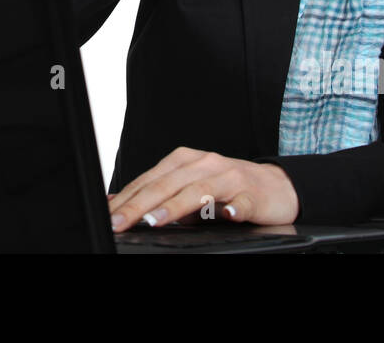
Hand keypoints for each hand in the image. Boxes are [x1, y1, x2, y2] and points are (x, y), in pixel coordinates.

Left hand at [107, 147, 298, 230]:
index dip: (126, 198)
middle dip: (139, 205)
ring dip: (176, 206)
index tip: (108, 215)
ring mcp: (228, 176)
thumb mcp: (189, 188)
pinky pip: (241, 201)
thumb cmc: (227, 187)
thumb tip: (120, 206)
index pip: (149, 180)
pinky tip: (228, 216)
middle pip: (166, 184)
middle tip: (120, 222)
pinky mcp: (251, 193)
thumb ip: (160, 196)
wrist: (275, 185)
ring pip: (198, 190)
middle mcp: (204, 163)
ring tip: (156, 220)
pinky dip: (234, 209)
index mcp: (184, 161)